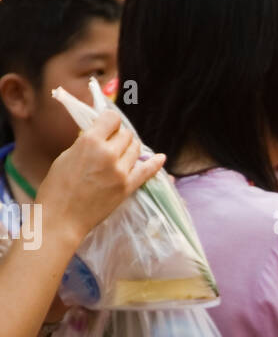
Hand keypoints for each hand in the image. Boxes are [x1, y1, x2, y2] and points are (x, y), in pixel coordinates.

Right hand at [37, 107, 165, 248]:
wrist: (62, 218)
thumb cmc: (57, 187)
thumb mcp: (68, 155)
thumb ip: (87, 142)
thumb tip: (101, 134)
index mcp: (90, 142)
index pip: (112, 118)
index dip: (110, 121)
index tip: (107, 126)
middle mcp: (109, 154)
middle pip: (126, 134)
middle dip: (119, 136)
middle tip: (111, 144)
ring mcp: (121, 171)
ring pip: (136, 149)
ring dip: (130, 148)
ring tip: (121, 153)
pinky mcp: (127, 187)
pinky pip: (147, 171)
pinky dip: (155, 163)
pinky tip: (160, 158)